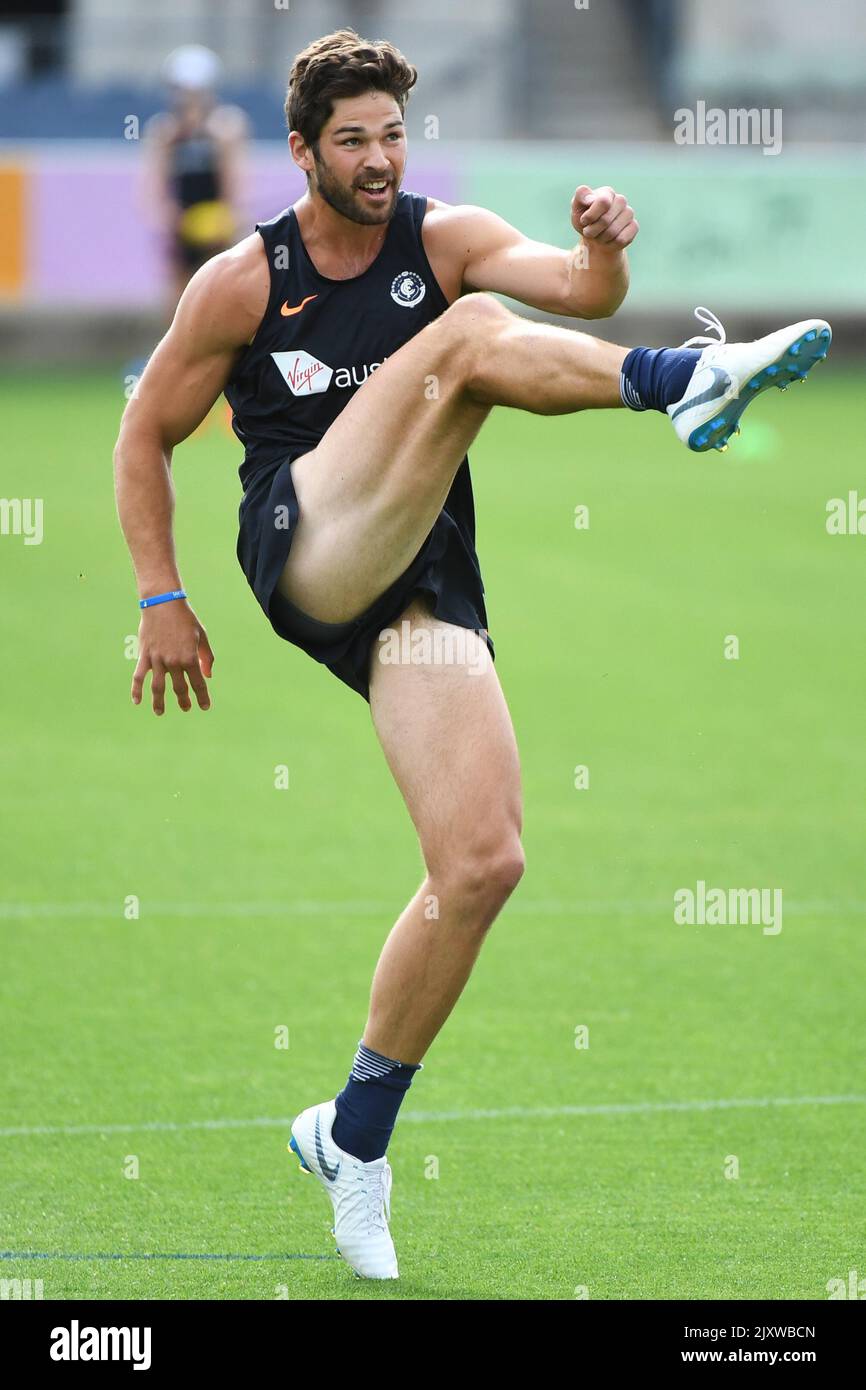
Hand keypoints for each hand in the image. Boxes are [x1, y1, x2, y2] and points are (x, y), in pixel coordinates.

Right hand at [132, 600, 213, 714]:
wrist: (163, 603)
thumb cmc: (185, 619)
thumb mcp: (202, 636)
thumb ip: (206, 657)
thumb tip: (208, 676)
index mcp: (190, 657)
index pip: (198, 683)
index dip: (202, 697)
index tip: (204, 707)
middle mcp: (174, 662)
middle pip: (179, 688)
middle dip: (184, 701)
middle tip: (186, 708)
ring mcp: (157, 660)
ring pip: (158, 687)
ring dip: (159, 702)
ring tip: (160, 712)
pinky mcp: (144, 655)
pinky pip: (138, 676)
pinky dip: (136, 690)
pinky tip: (137, 701)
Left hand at [571, 185, 638, 247]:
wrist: (595, 238)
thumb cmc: (585, 221)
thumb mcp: (577, 208)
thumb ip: (580, 197)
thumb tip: (590, 199)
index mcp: (607, 193)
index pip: (603, 202)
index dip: (590, 216)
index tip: (584, 220)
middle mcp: (620, 200)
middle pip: (606, 220)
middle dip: (592, 230)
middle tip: (588, 231)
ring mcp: (629, 213)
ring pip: (612, 232)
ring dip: (600, 238)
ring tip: (598, 235)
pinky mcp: (634, 227)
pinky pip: (621, 240)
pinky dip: (610, 244)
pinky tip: (608, 240)